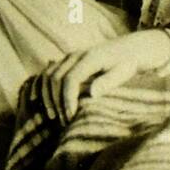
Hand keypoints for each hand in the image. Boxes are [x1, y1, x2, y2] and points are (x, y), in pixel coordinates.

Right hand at [38, 30, 169, 122]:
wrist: (129, 48)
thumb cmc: (128, 63)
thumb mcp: (123, 72)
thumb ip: (108, 82)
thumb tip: (92, 94)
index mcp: (90, 58)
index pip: (70, 79)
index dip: (67, 99)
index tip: (71, 117)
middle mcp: (76, 55)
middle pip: (55, 78)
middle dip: (56, 101)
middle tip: (64, 121)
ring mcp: (69, 56)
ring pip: (48, 75)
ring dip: (47, 96)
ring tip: (54, 116)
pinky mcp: (67, 60)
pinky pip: (48, 72)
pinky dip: (41, 87)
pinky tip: (41, 102)